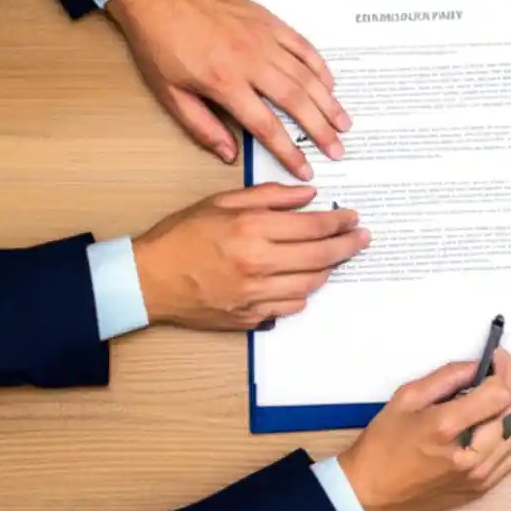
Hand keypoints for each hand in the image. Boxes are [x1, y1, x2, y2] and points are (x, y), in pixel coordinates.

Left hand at [107, 0, 350, 179]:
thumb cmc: (159, 41)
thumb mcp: (169, 92)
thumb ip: (201, 126)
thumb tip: (228, 154)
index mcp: (224, 82)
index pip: (266, 126)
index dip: (289, 151)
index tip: (305, 168)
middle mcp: (250, 60)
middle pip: (296, 101)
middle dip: (321, 129)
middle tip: (338, 149)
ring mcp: (262, 38)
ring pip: (305, 75)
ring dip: (328, 101)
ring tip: (344, 122)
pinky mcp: (267, 21)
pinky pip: (301, 45)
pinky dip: (319, 65)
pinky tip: (329, 83)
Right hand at [131, 183, 369, 329]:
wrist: (149, 279)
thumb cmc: (181, 236)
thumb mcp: (222, 202)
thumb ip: (270, 196)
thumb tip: (308, 194)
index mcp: (251, 229)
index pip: (313, 225)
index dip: (340, 221)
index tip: (353, 218)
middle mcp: (258, 263)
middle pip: (321, 256)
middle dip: (348, 246)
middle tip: (361, 238)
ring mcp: (255, 294)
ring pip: (311, 283)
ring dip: (329, 269)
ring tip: (335, 257)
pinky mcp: (251, 316)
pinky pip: (291, 305)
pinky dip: (303, 291)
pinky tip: (303, 279)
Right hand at [339, 350, 510, 510]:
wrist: (371, 493)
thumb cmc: (382, 446)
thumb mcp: (406, 398)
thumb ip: (447, 377)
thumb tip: (477, 365)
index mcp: (446, 427)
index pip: (499, 393)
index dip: (501, 369)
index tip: (495, 357)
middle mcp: (470, 455)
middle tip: (503, 368)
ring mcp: (478, 475)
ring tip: (501, 391)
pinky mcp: (481, 487)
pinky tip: (499, 420)